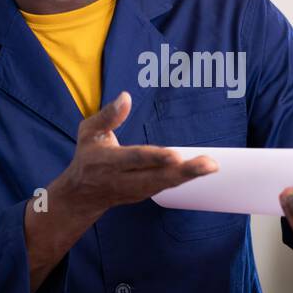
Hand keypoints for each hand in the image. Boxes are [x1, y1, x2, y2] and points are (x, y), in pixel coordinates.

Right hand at [24, 91, 217, 288]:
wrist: (81, 195)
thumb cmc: (88, 156)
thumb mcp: (89, 131)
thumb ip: (108, 116)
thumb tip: (126, 97)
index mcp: (107, 161)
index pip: (134, 159)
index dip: (154, 158)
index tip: (175, 156)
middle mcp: (123, 179)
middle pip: (155, 177)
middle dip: (183, 172)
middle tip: (209, 164)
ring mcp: (135, 190)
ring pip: (164, 184)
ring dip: (189, 176)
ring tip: (211, 166)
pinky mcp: (144, 194)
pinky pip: (166, 186)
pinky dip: (184, 179)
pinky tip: (202, 170)